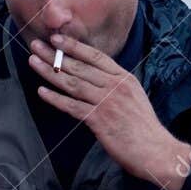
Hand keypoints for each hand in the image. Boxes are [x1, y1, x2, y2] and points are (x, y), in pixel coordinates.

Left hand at [27, 33, 190, 189]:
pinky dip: (55, 98)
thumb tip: (95, 79)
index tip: (57, 38)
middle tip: (36, 45)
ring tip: (33, 62)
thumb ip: (116, 86)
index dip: (74, 46)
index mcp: (125, 78)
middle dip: (55, 55)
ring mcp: (107, 102)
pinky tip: (42, 91)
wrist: (157, 151)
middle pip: (80, 66)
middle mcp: (115, 86)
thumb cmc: (145, 128)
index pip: (95, 56)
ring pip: (73, 83)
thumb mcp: (135, 97)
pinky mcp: (99, 120)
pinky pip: (72, 106)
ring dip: (50, 71)